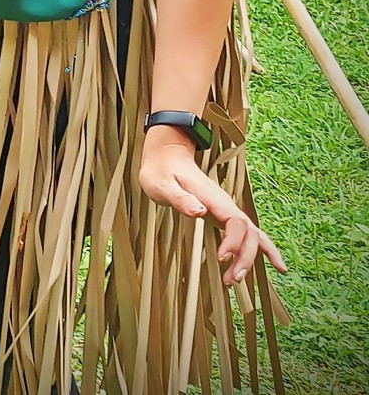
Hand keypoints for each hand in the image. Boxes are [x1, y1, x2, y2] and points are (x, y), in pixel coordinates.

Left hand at [138, 127, 285, 284]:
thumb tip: (200, 212)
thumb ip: (180, 198)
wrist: (168, 158)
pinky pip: (250, 234)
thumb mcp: (162, 184)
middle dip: (244, 258)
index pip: (234, 222)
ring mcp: (228, 210)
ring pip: (251, 236)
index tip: (222, 258)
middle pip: (248, 233)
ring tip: (236, 280)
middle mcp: (226, 204)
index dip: (234, 242)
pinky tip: (276, 265)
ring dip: (249, 258)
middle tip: (231, 279)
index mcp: (213, 197)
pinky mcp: (226, 216)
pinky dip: (265, 249)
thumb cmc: (162, 172)